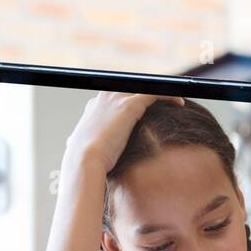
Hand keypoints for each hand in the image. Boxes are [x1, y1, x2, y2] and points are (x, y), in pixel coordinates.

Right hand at [63, 92, 183, 173]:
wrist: (85, 160)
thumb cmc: (81, 161)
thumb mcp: (77, 147)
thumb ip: (79, 144)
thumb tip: (71, 150)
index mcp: (93, 107)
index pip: (115, 98)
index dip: (130, 104)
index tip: (141, 115)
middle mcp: (104, 97)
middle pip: (131, 89)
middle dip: (147, 96)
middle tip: (163, 107)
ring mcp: (117, 98)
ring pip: (144, 89)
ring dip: (160, 94)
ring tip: (174, 103)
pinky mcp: (130, 104)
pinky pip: (154, 93)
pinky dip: (168, 95)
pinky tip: (179, 102)